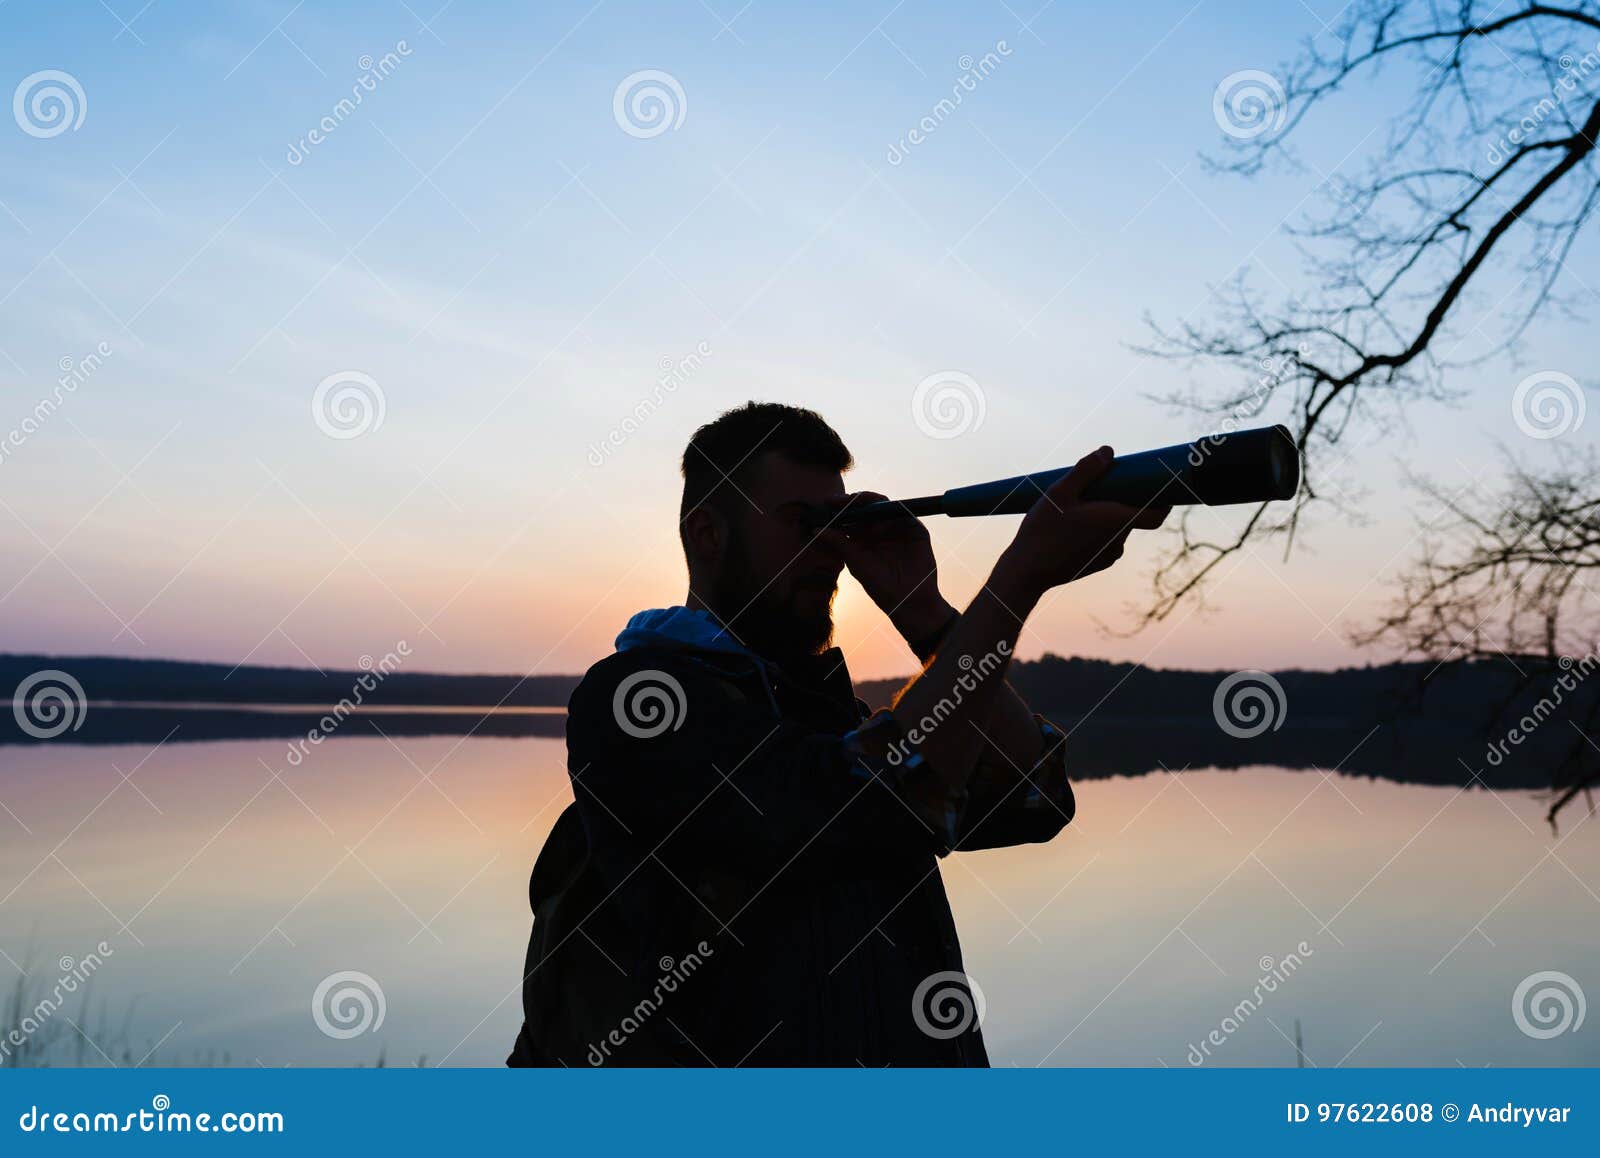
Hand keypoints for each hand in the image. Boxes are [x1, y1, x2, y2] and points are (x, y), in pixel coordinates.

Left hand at [817, 492, 953, 640]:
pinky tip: (878, 525)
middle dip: (853, 501)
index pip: (853, 515)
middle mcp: (882, 530)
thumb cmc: (880, 586)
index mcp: (866, 537)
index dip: (841, 507)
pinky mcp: (915, 529)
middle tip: (840, 501)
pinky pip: (902, 513)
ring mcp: (899, 528)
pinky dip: (889, 513)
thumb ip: (838, 542)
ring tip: (858, 510)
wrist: (908, 600)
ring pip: (884, 506)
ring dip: (869, 504)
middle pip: (867, 506)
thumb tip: (816, 528)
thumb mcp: (855, 562)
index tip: (829, 502)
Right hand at [995, 446, 1168, 602]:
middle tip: (1103, 484)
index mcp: (1116, 521)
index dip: (1164, 500)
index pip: (1157, 514)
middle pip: (1132, 515)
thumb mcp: (1059, 492)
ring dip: (1108, 515)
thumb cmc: (1043, 531)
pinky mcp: (1097, 564)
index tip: (1158, 484)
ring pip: (1118, 528)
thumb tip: (1108, 451)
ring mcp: (1108, 556)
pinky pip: (1106, 541)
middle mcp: (1117, 541)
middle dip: (1123, 499)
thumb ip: (1086, 470)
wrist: (1026, 572)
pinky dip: (1099, 530)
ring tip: (1081, 505)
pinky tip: (1074, 525)